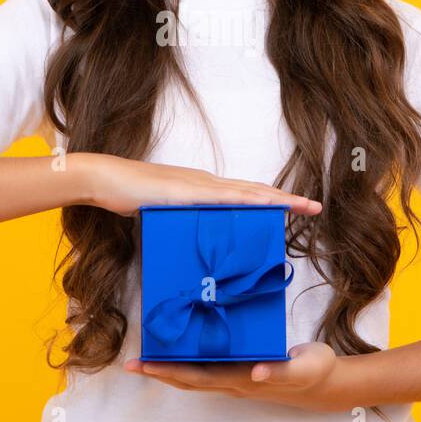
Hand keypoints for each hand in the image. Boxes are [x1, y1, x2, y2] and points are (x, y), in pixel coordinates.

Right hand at [80, 153, 322, 218]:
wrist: (106, 180)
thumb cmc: (129, 197)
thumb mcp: (162, 215)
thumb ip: (179, 224)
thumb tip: (191, 241)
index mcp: (203, 188)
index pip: (244, 195)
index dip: (270, 201)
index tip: (293, 208)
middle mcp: (207, 183)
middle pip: (255, 191)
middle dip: (286, 200)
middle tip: (314, 207)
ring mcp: (200, 185)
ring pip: (248, 192)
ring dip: (278, 199)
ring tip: (303, 206)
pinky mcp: (190, 191)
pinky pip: (227, 197)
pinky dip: (251, 200)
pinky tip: (268, 204)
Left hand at [123, 342, 346, 411]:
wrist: (327, 382)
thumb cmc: (314, 371)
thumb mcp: (303, 367)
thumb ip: (280, 370)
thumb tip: (255, 373)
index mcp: (243, 379)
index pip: (197, 376)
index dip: (168, 371)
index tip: (142, 364)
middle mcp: (234, 382)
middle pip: (188, 379)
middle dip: (158, 372)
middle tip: (129, 363)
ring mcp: (236, 378)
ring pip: (195, 376)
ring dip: (169, 368)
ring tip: (146, 356)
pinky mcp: (242, 370)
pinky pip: (208, 367)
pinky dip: (188, 360)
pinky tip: (180, 348)